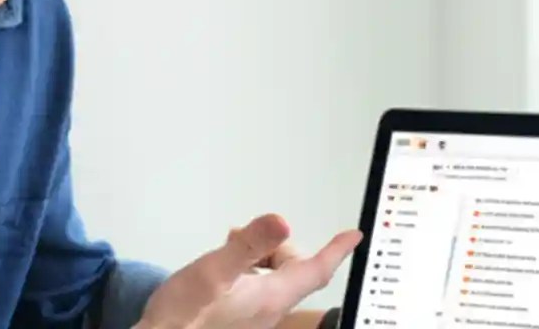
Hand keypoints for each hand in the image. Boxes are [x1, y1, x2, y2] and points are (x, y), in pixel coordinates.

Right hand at [133, 214, 361, 328]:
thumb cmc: (184, 313)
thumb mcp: (215, 270)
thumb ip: (249, 244)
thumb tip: (281, 221)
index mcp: (272, 297)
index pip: (316, 270)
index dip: (336, 250)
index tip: (353, 235)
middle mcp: (270, 310)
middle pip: (293, 270)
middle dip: (276, 247)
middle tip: (241, 235)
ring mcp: (256, 317)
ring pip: (274, 279)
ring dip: (259, 257)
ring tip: (229, 248)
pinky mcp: (241, 318)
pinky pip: (258, 289)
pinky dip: (248, 271)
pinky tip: (225, 269)